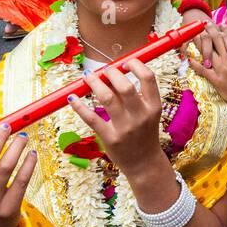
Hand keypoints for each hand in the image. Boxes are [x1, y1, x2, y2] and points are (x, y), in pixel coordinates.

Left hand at [66, 60, 165, 180]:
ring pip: (106, 98)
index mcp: (154, 106)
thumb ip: (132, 95)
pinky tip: (73, 98)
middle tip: (104, 71)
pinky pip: (91, 118)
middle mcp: (141, 116)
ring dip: (94, 83)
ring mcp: (125, 128)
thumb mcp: (147, 114)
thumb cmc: (144, 134)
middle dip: (111, 72)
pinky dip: (79, 105)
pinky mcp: (110, 138)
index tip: (125, 62)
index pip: (148, 77)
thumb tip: (111, 73)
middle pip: (125, 85)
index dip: (135, 64)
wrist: (144, 163)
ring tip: (88, 78)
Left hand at [191, 21, 226, 74]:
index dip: (223, 29)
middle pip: (216, 41)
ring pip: (207, 52)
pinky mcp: (216, 80)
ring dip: (200, 43)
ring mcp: (221, 69)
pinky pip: (203, 70)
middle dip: (210, 31)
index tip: (218, 24)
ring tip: (195, 36)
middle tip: (205, 25)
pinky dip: (195, 64)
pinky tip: (190, 59)